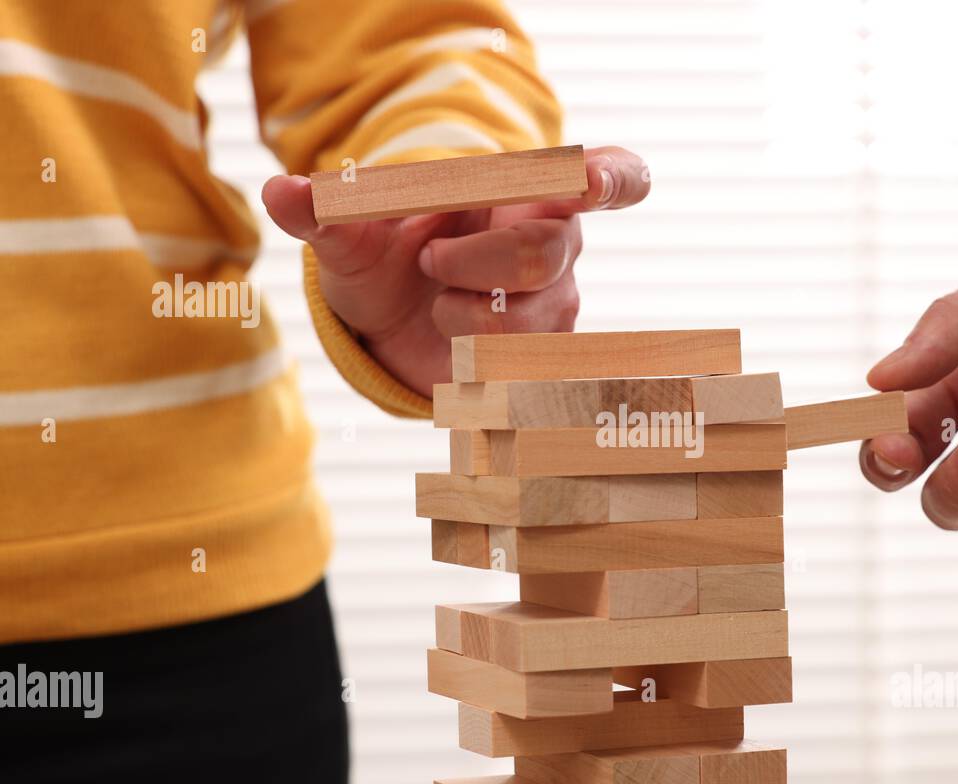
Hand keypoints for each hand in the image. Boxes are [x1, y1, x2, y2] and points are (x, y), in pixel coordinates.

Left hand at [261, 146, 649, 391]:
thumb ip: (326, 211)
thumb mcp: (352, 235)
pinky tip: (456, 352)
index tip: (589, 179)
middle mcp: (555, 243)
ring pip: (525, 314)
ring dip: (463, 315)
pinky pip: (525, 365)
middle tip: (429, 264)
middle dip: (472, 261)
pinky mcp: (546, 355)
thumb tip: (281, 190)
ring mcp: (556, 302)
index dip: (608, 178)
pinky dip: (479, 361)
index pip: (603, 176)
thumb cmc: (388, 259)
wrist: (392, 328)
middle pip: (542, 250)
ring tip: (437, 309)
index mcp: (525, 191)